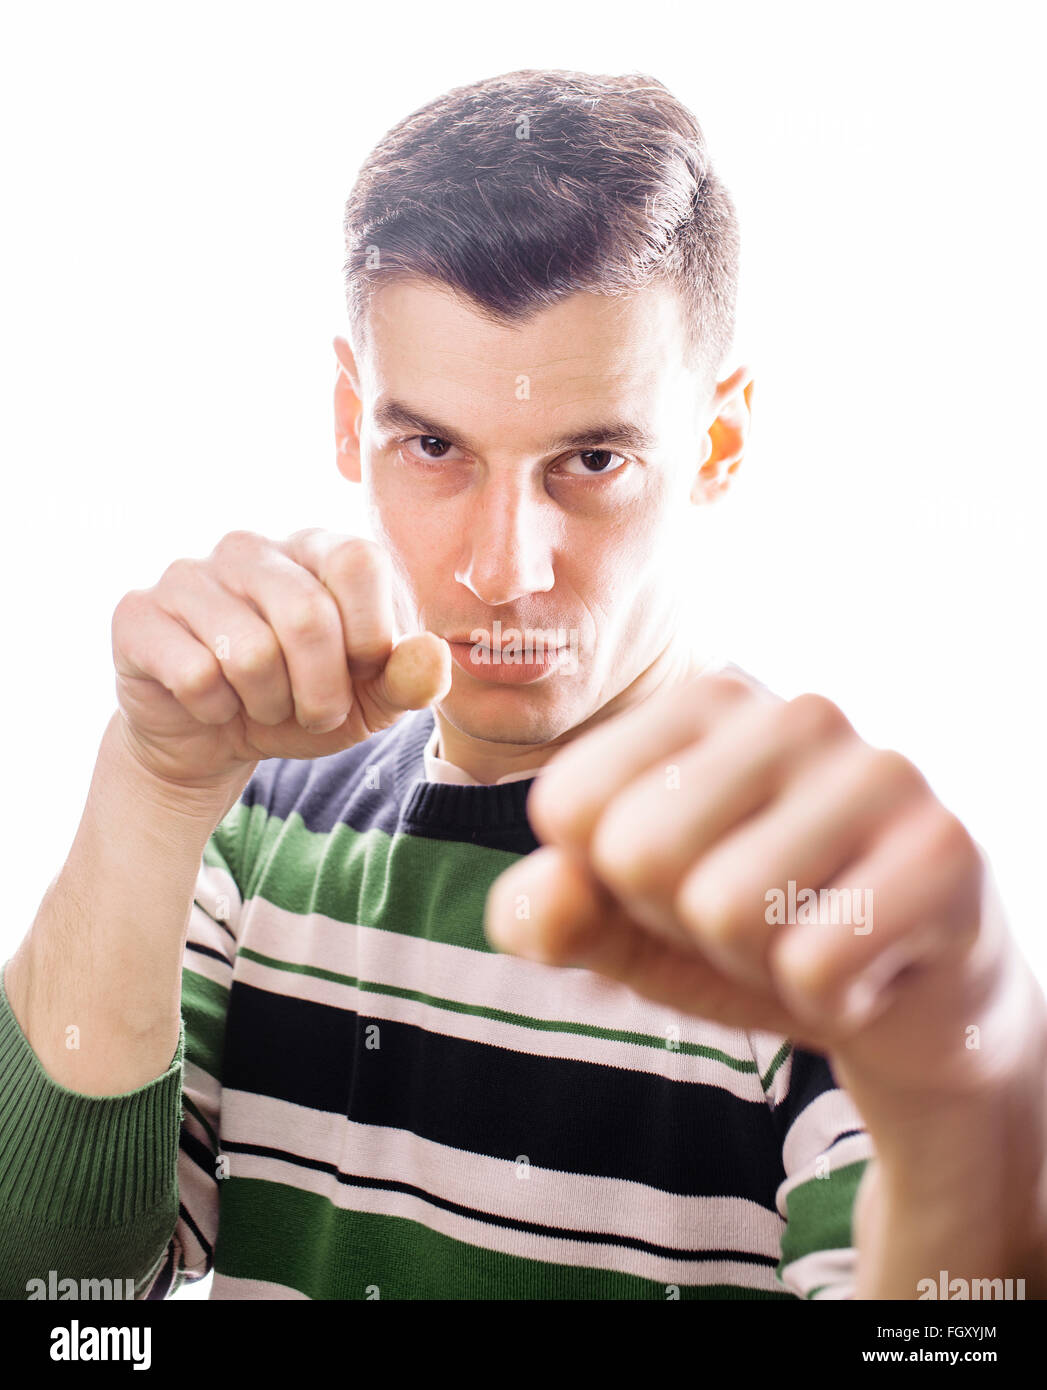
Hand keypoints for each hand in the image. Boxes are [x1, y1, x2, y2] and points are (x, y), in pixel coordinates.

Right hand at [111, 528, 450, 798]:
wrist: (215, 738)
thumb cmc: (302, 702)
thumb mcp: (372, 701)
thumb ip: (412, 678)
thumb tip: (433, 655)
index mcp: (316, 548)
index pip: (359, 560)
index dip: (369, 634)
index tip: (361, 672)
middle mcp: (250, 546)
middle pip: (306, 614)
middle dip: (321, 691)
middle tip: (313, 712)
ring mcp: (189, 574)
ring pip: (249, 652)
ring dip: (268, 705)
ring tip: (261, 704)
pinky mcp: (138, 614)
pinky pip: (194, 674)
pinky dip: (217, 710)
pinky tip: (211, 701)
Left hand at [484, 668, 1040, 1101]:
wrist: (909, 999)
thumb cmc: (755, 937)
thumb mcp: (631, 928)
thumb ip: (555, 913)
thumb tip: (540, 898)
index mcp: (705, 700)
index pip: (570, 803)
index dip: (610, 881)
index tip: (681, 882)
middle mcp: (794, 712)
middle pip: (640, 852)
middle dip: (682, 922)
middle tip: (756, 916)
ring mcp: (878, 771)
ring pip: (724, 910)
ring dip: (756, 962)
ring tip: (809, 932)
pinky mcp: (946, 849)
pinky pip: (813, 966)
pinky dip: (826, 999)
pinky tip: (869, 962)